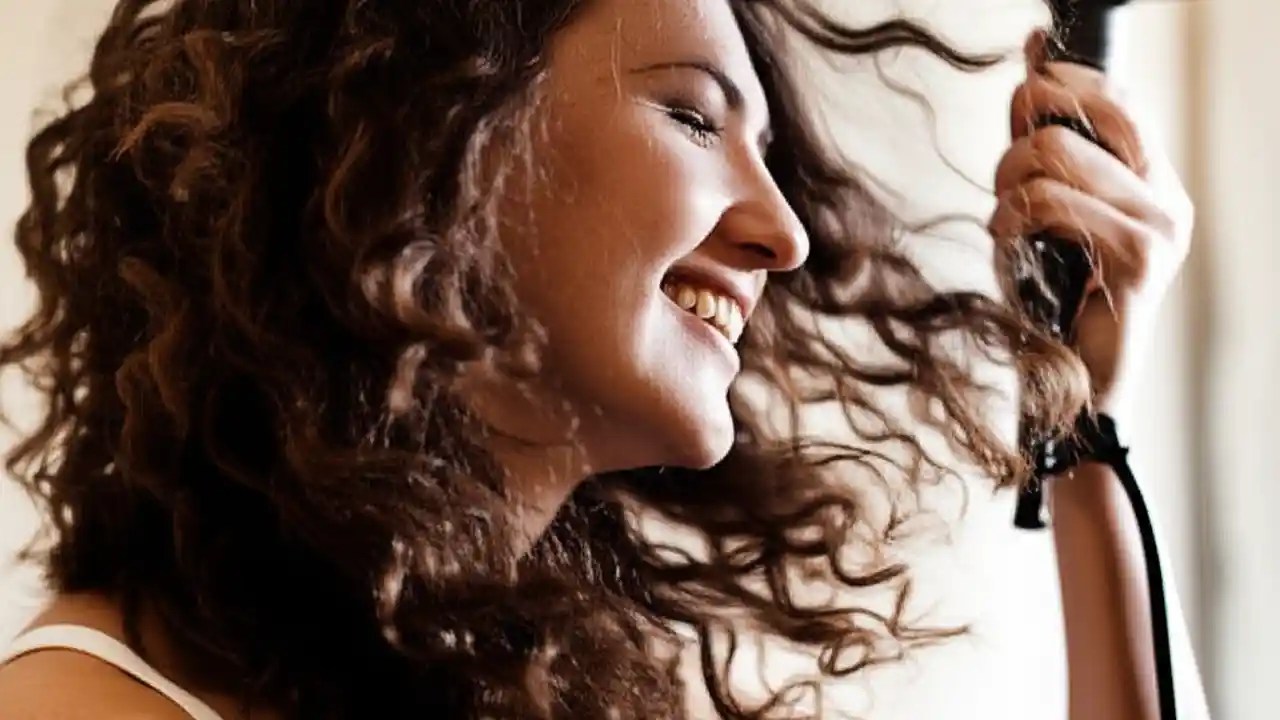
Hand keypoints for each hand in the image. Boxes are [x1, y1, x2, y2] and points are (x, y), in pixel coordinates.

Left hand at [989, 30, 1193, 413]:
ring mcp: (1160, 230)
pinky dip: (1010, 217)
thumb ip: (1043, 143)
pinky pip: (1053, 205)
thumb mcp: (1044, 210)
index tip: (1025, 83)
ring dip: (1008, 183)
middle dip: (1024, 133)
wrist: (1077, 384)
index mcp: (1152, 181)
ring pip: (1059, 156)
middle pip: (1089, 114)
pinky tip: (1005, 240)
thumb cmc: (1056, 299)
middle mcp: (1167, 199)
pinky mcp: (1138, 262)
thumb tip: (1032, 58)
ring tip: (1001, 220)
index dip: (1065, 79)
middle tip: (1001, 178)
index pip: (1118, 98)